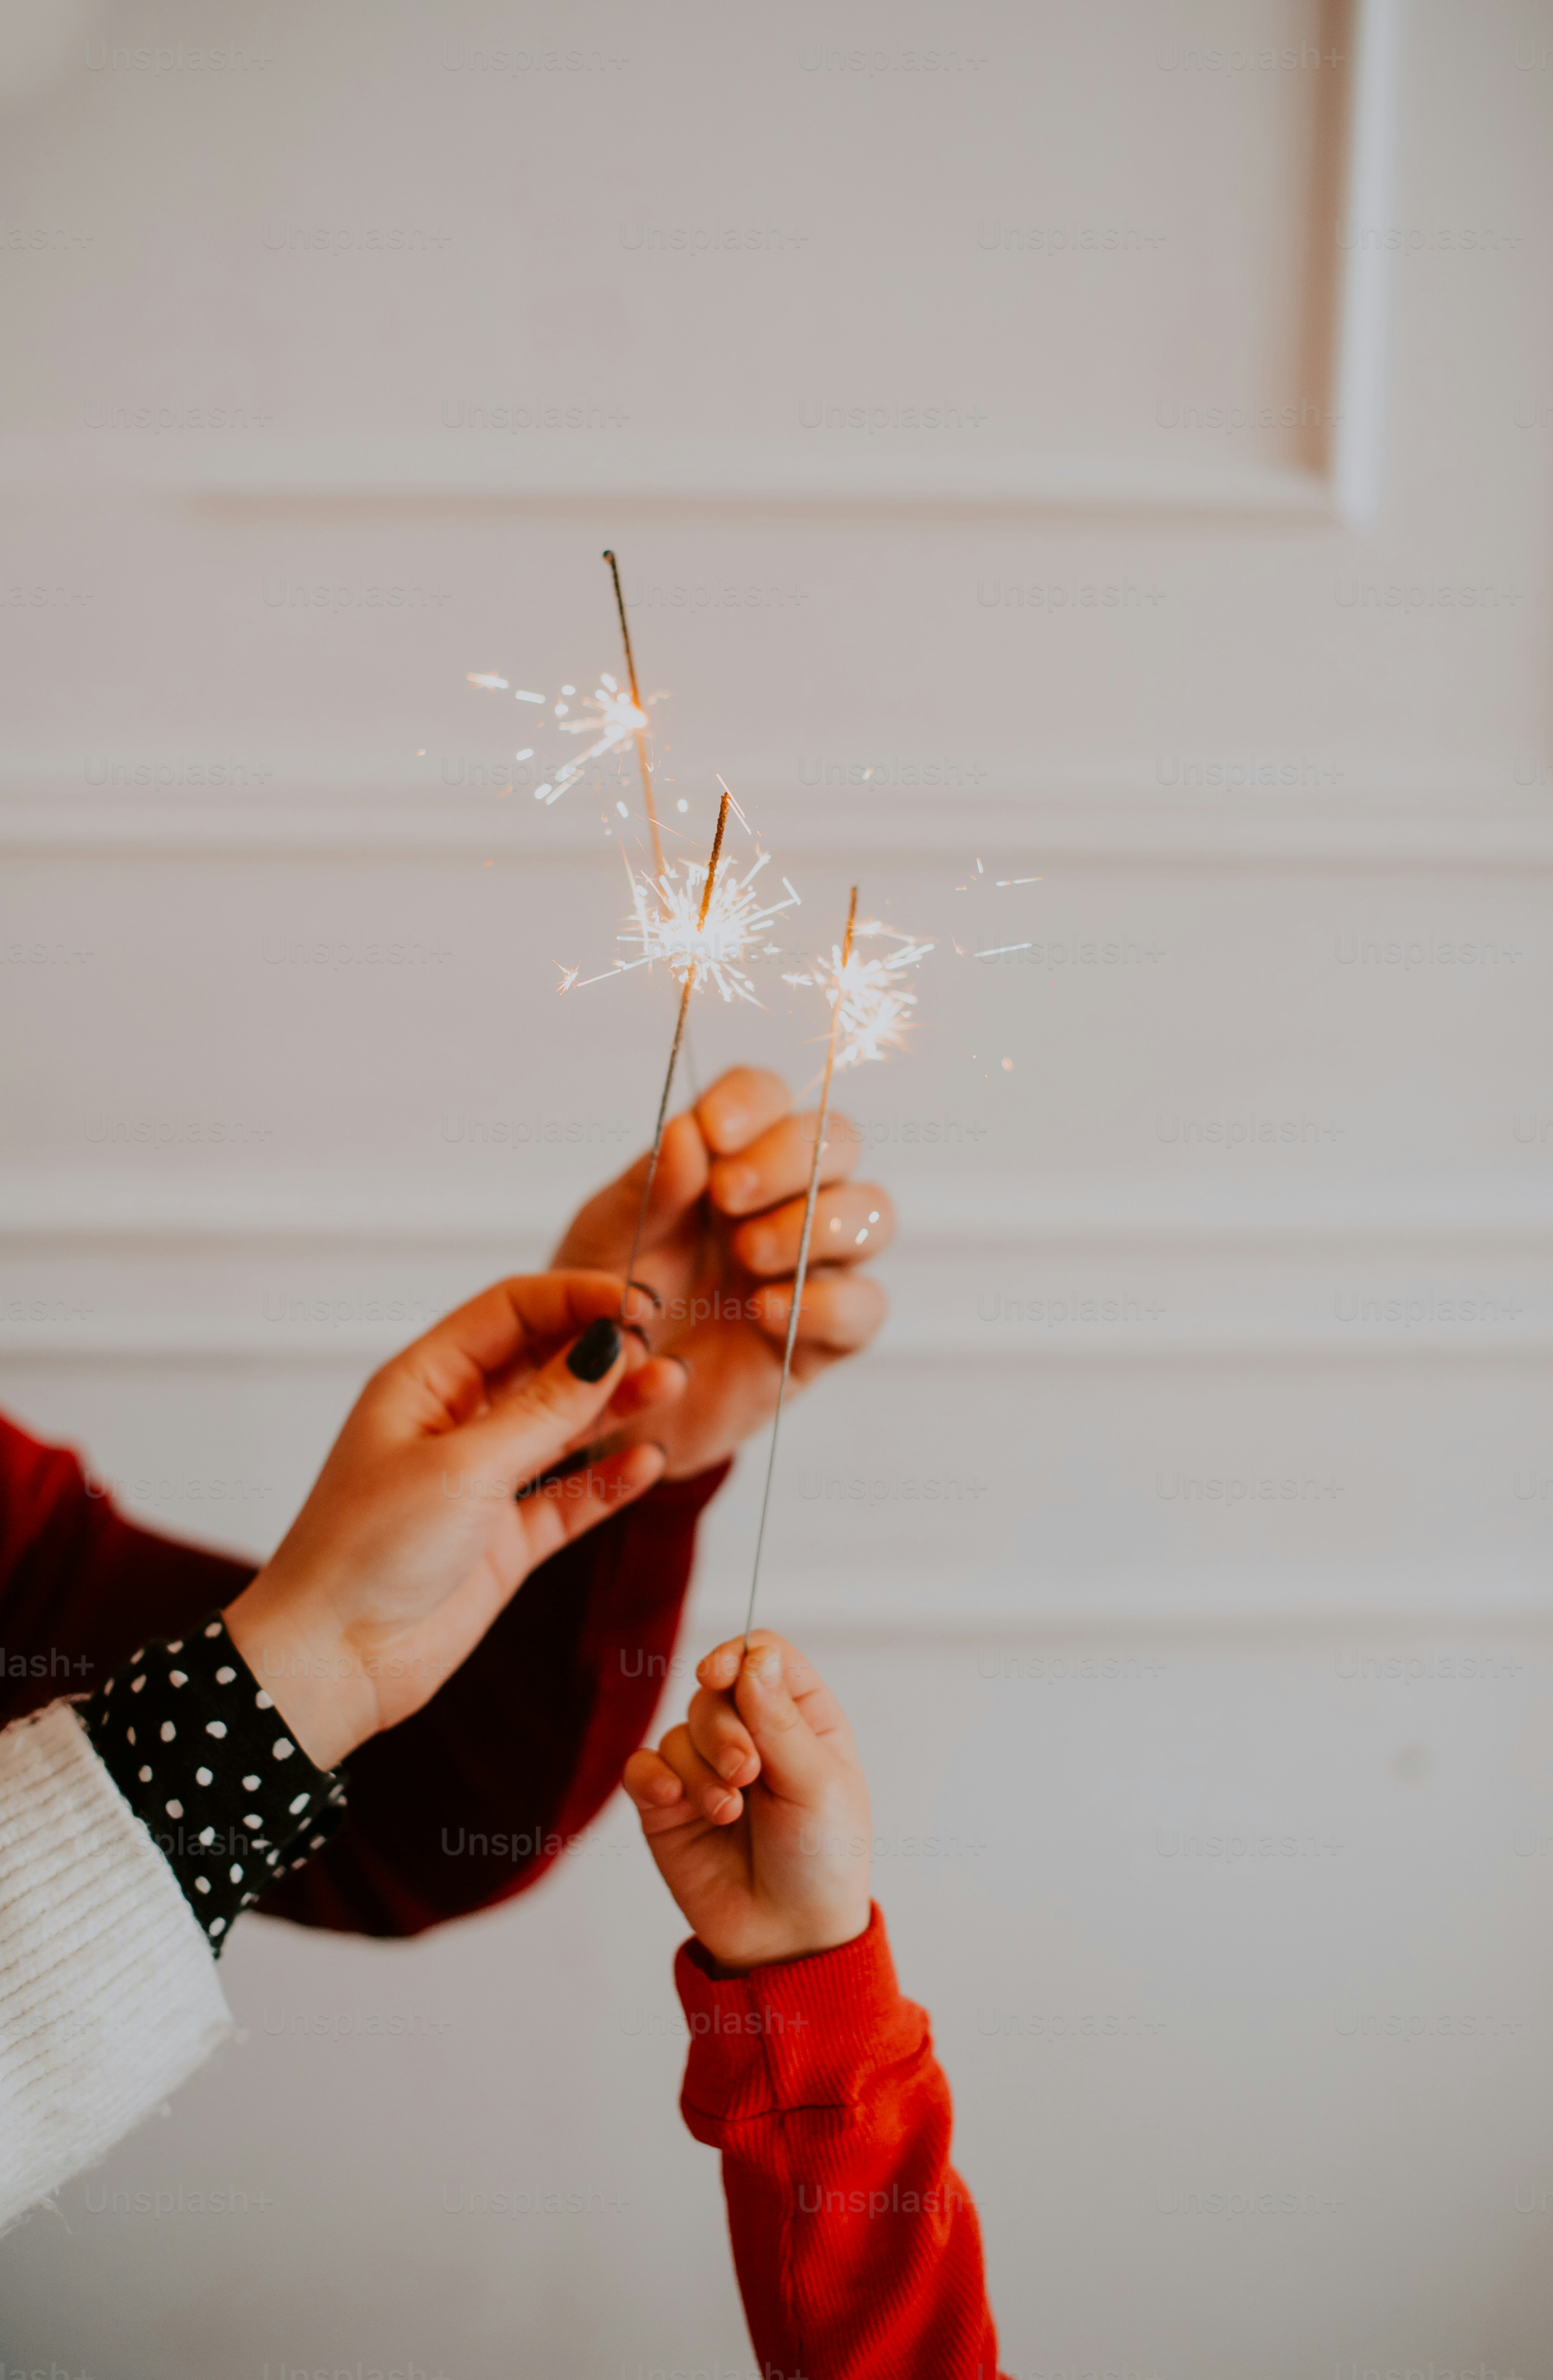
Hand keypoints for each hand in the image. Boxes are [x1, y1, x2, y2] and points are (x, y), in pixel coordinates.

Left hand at [224, 1274, 685, 1769]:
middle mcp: (456, 1423)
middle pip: (544, 1364)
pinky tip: (647, 1461)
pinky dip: (609, 1478)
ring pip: (564, 1428)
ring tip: (668, 1389)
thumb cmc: (367, 1550)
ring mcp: (483, 1480)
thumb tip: (605, 1347)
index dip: (575, 1297)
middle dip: (603, 1352)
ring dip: (616, 1408)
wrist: (331, 1661)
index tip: (637, 1303)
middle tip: (656, 1352)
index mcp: (425, 1382)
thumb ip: (542, 1410)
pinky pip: (569, 1496)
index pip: (511, 1311)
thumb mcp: (463, 1466)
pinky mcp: (504, 1538)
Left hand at [553, 1068, 892, 1477]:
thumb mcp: (606, 1239)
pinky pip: (866, 1305)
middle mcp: (783, 1201)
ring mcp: (813, 1266)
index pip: (768, 1097)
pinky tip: (765, 1312)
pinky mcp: (826, 1337)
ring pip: (872, 1212)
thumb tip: (690, 1130)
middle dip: (789, 1158)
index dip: (753, 1101)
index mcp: (727, 1159)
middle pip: (837, 1140)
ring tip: (747, 1256)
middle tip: (728, 1195)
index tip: (715, 1130)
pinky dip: (825, 1302)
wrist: (601, 1405)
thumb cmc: (600, 1305)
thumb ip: (651, 1187)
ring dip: (815, 1223)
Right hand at [623, 1631, 871, 1972]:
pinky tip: (676, 1801)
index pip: (761, 1656)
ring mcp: (705, 1769)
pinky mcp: (668, 1805)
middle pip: (713, 1691)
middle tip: (745, 1774)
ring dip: (699, 1769)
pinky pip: (641, 1768)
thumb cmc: (822, 1860)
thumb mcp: (818, 1785)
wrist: (789, 1937)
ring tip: (727, 1812)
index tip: (719, 1677)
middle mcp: (750, 1735)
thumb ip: (779, 1721)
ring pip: (678, 1730)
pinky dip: (653, 1778)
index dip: (737, 1657)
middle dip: (722, 1729)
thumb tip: (754, 1656)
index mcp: (800, 1718)